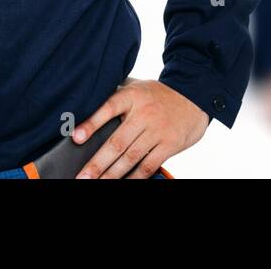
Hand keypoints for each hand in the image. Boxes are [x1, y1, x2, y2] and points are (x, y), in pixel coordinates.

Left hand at [72, 78, 208, 178]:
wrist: (193, 96)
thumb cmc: (157, 94)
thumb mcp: (137, 87)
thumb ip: (116, 95)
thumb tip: (88, 105)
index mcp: (132, 96)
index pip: (108, 108)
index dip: (91, 123)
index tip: (76, 138)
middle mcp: (144, 113)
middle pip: (117, 142)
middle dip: (97, 163)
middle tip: (82, 177)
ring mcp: (157, 130)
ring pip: (130, 157)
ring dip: (111, 175)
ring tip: (96, 183)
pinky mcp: (169, 144)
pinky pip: (148, 165)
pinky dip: (134, 177)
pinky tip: (122, 183)